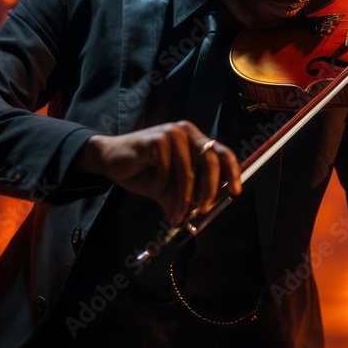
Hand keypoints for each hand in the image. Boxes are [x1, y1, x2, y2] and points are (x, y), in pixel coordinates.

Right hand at [75, 120, 241, 224]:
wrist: (111, 160)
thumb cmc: (144, 172)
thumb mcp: (170, 188)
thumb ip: (188, 195)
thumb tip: (203, 214)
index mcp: (195, 140)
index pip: (222, 153)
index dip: (233, 172)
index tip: (236, 192)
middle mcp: (187, 132)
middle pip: (211, 161)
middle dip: (210, 190)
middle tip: (204, 211)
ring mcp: (172, 133)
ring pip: (188, 172)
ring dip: (183, 197)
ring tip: (176, 214)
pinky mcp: (157, 139)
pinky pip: (168, 170)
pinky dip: (162, 186)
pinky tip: (154, 187)